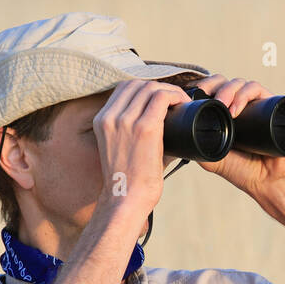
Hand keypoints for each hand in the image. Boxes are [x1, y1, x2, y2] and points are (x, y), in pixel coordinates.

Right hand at [92, 78, 192, 216]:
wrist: (126, 199)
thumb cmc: (129, 180)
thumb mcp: (120, 149)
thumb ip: (132, 133)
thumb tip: (163, 126)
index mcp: (102, 120)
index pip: (123, 88)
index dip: (144, 88)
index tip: (160, 99)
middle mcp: (111, 117)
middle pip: (137, 84)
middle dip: (158, 87)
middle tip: (174, 99)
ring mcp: (126, 121)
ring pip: (150, 87)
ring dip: (169, 90)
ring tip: (180, 101)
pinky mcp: (144, 128)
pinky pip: (161, 98)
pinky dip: (175, 95)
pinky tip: (183, 102)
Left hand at [186, 74, 284, 223]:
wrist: (269, 181)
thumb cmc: (243, 172)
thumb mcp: (212, 159)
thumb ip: (197, 146)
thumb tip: (180, 134)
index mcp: (225, 115)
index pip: (212, 90)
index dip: (203, 87)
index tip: (191, 94)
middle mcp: (240, 106)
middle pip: (224, 82)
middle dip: (212, 84)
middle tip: (204, 95)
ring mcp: (255, 105)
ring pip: (238, 83)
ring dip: (227, 90)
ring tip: (221, 105)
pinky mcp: (270, 104)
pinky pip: (255, 89)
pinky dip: (243, 94)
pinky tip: (235, 109)